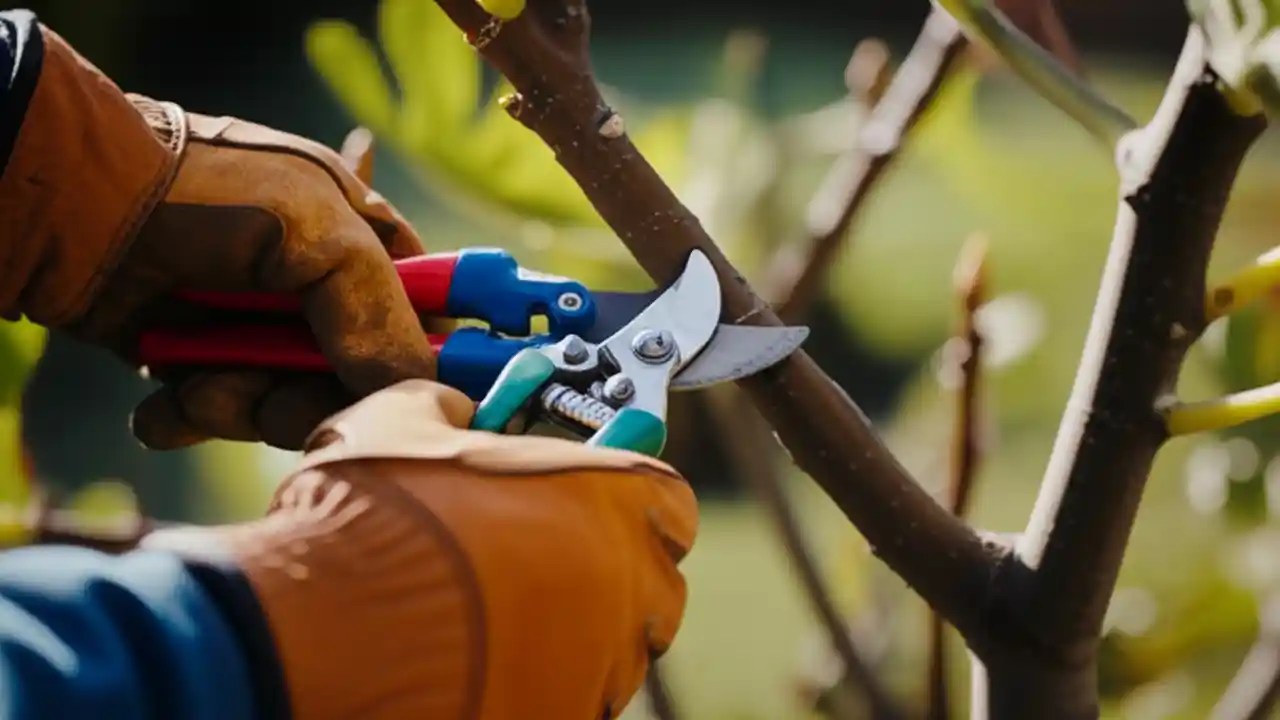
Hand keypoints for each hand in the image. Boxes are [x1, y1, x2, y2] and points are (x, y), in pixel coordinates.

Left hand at [1, 25, 435, 449]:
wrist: (71, 201)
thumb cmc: (207, 192)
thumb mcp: (317, 228)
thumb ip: (380, 310)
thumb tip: (422, 394)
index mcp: (360, 241)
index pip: (422, 313)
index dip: (418, 362)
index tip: (401, 401)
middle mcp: (312, 290)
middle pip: (351, 377)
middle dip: (307, 399)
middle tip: (267, 397)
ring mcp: (251, 326)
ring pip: (281, 405)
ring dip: (240, 409)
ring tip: (197, 389)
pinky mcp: (193, 357)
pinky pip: (213, 415)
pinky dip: (188, 419)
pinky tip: (164, 407)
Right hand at [145, 379, 698, 718]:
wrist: (325, 630)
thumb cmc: (374, 517)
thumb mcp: (405, 418)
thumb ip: (452, 407)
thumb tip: (452, 413)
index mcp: (616, 498)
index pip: (667, 498)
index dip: (625, 495)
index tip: (588, 496)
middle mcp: (629, 583)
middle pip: (649, 578)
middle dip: (603, 565)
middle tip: (536, 553)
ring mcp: (602, 663)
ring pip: (612, 644)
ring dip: (571, 623)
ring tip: (493, 608)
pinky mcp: (564, 717)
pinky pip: (571, 693)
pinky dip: (539, 676)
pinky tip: (478, 654)